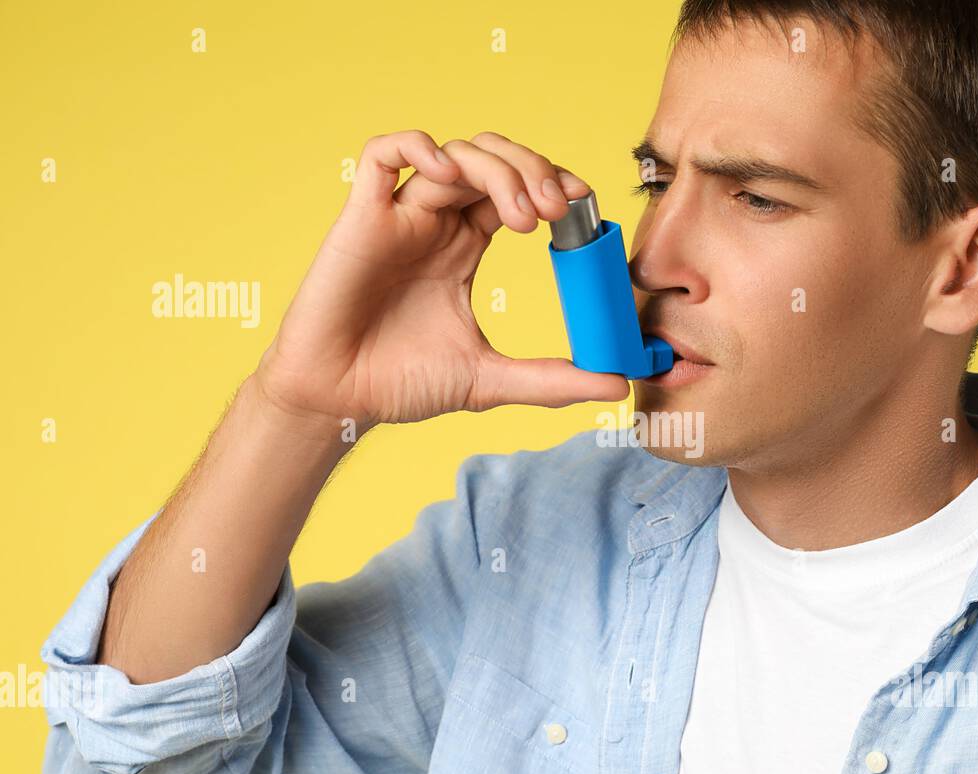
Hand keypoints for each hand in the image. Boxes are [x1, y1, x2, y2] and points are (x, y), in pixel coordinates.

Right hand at [253, 129, 629, 437]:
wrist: (338, 401)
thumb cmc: (401, 384)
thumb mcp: (491, 380)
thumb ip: (552, 380)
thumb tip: (617, 384)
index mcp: (464, 247)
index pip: (517, 191)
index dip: (552, 184)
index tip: (582, 206)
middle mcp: (436, 223)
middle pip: (492, 161)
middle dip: (533, 171)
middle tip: (557, 209)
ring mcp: (398, 216)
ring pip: (454, 153)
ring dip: (497, 169)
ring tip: (522, 215)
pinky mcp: (360, 218)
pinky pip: (382, 154)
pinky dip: (417, 147)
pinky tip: (449, 174)